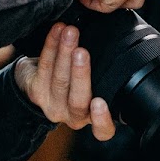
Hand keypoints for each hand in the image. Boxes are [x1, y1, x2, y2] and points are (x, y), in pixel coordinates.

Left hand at [14, 23, 115, 140]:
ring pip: (59, 81)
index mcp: (94, 117)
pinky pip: (44, 67)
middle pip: (77, 100)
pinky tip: (57, 30)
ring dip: (64, 53)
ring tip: (70, 32)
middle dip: (80, 74)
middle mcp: (74, 116)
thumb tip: (123, 42)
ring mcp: (53, 107)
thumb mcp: (97, 82)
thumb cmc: (77, 80)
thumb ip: (107, 75)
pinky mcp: (36, 93)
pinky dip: (51, 45)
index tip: (99, 102)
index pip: (102, 130)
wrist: (41, 81)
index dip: (101, 119)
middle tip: (82, 52)